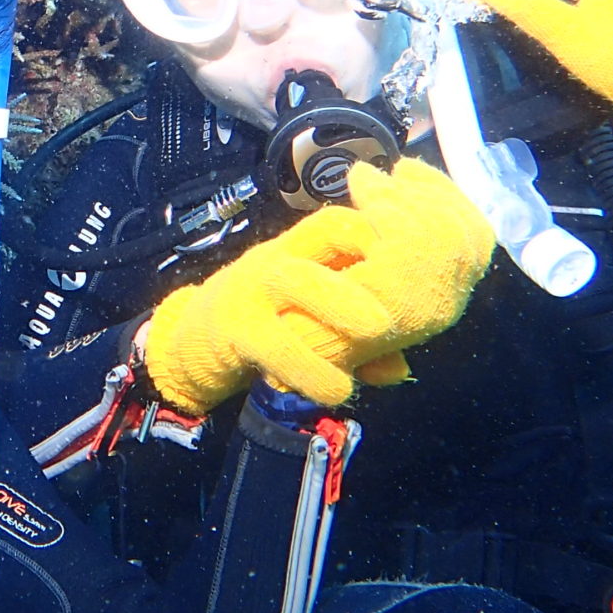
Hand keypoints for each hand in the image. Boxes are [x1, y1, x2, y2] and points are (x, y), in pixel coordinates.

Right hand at [144, 159, 494, 411]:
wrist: (193, 344)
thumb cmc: (263, 325)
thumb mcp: (308, 324)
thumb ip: (353, 338)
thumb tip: (400, 369)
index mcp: (300, 250)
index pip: (343, 221)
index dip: (383, 227)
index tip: (418, 256)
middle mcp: (278, 257)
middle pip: (324, 233)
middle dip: (376, 238)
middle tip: (408, 286)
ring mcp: (253, 288)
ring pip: (295, 278)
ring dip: (338, 304)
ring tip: (377, 333)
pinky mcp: (235, 329)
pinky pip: (273, 343)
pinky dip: (307, 367)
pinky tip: (339, 390)